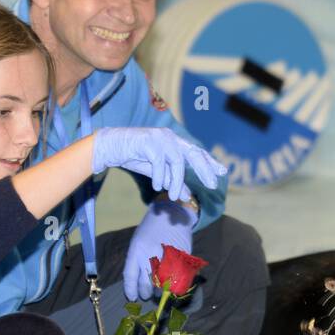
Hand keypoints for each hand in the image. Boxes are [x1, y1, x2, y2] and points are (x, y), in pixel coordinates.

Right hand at [91, 128, 226, 202]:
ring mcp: (160, 138)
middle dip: (204, 169)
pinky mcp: (148, 141)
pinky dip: (159, 176)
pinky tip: (155, 186)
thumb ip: (173, 181)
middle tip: (213, 185)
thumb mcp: (158, 173)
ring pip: (176, 161)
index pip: (197, 152)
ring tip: (173, 197)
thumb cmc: (135, 156)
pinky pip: (159, 162)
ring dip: (176, 181)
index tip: (222, 172)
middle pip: (193, 153)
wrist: (112, 146)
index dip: (209, 162)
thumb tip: (188, 196)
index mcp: (175, 143)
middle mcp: (171, 137)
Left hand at [123, 198, 196, 301]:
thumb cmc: (151, 230)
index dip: (131, 290)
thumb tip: (137, 285)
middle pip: (146, 284)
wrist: (171, 213)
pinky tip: (172, 285)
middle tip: (147, 295)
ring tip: (159, 291)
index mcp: (136, 249)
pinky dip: (174, 286)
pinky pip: (177, 279)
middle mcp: (150, 254)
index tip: (133, 297)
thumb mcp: (138, 242)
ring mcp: (166, 257)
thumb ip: (136, 261)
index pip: (130, 276)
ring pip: (162, 285)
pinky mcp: (181, 258)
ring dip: (160, 292)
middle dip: (146, 293)